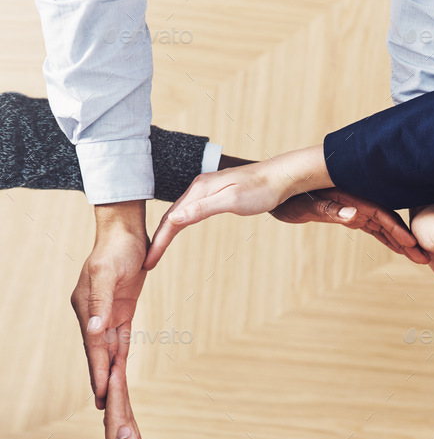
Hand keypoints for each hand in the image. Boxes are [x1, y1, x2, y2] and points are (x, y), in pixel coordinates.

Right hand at [72, 202, 147, 408]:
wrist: (126, 231)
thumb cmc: (116, 249)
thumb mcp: (106, 273)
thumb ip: (101, 302)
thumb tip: (94, 329)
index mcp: (86, 307)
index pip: (93, 345)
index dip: (97, 369)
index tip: (100, 393)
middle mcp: (94, 313)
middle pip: (98, 352)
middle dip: (100, 378)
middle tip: (102, 407)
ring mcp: (108, 312)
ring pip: (108, 348)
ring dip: (109, 371)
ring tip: (108, 396)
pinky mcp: (122, 308)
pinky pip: (121, 337)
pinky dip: (120, 354)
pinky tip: (119, 370)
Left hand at [105, 355, 190, 438]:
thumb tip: (122, 427)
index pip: (114, 419)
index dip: (115, 393)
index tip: (116, 368)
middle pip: (114, 417)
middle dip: (114, 390)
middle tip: (116, 363)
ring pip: (121, 424)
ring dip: (120, 401)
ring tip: (120, 380)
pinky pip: (131, 434)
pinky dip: (128, 417)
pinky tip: (128, 414)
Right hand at [144, 145, 330, 268]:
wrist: (280, 177)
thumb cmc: (261, 190)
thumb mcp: (232, 201)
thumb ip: (203, 209)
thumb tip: (175, 219)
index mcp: (199, 190)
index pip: (171, 219)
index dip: (159, 242)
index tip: (149, 260)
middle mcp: (198, 188)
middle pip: (171, 216)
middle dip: (158, 239)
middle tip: (147, 261)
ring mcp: (206, 190)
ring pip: (179, 213)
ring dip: (166, 232)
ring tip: (156, 250)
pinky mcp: (214, 193)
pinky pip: (189, 211)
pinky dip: (179, 224)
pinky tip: (177, 230)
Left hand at [272, 188, 429, 263]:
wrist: (272, 190)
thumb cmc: (286, 197)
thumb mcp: (305, 205)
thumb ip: (330, 209)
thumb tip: (355, 215)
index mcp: (347, 195)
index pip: (378, 213)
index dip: (396, 227)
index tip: (411, 242)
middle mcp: (353, 200)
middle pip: (385, 220)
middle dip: (404, 238)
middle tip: (423, 257)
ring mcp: (350, 206)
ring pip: (380, 225)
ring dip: (397, 239)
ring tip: (415, 255)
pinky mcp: (345, 212)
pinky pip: (369, 225)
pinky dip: (383, 236)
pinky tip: (395, 246)